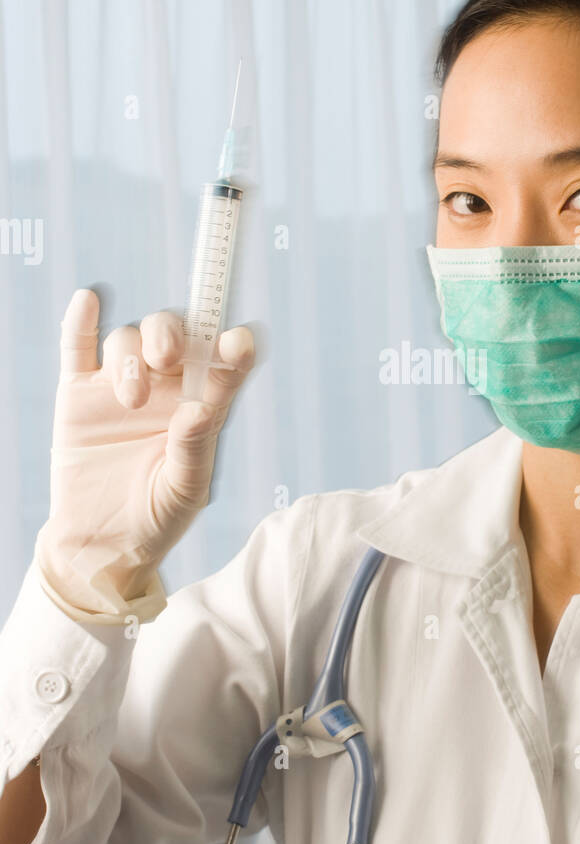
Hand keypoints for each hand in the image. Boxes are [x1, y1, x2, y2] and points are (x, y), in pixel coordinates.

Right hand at [35, 289, 254, 615]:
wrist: (100, 543)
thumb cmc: (156, 518)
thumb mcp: (184, 491)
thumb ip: (193, 449)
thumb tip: (197, 409)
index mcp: (200, 405)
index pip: (221, 364)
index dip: (231, 348)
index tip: (238, 342)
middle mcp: (164, 387)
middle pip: (171, 336)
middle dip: (170, 334)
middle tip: (168, 355)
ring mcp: (119, 386)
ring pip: (127, 341)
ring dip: (131, 357)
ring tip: (132, 399)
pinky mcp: (79, 393)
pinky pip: (78, 347)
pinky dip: (81, 321)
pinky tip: (88, 301)